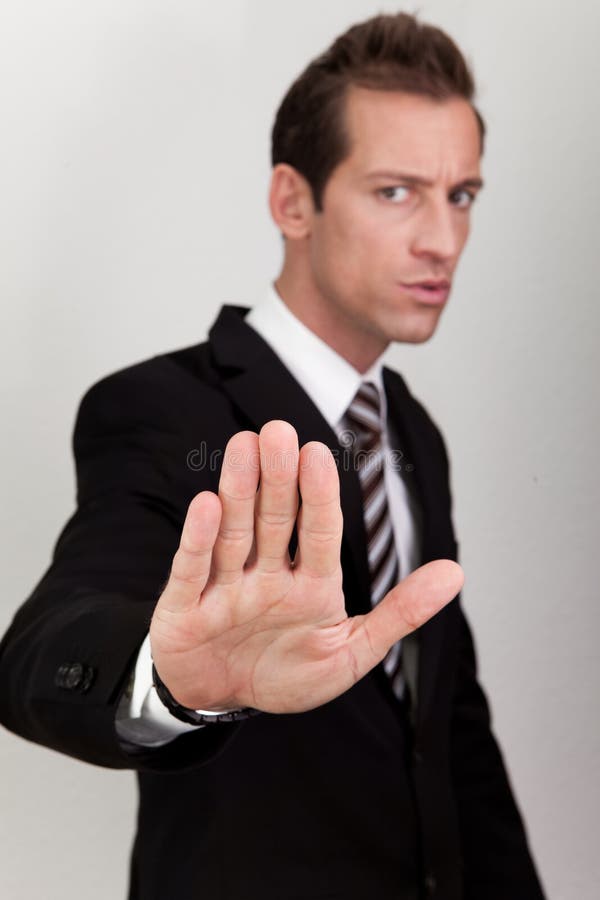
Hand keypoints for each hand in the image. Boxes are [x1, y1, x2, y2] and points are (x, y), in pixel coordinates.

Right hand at [149, 420, 462, 712]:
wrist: (221, 699)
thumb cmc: (285, 672)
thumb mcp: (350, 653)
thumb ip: (399, 615)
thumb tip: (456, 573)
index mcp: (311, 586)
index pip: (319, 533)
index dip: (320, 495)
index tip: (319, 453)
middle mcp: (267, 577)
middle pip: (274, 521)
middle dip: (278, 478)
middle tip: (280, 431)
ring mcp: (225, 589)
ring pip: (234, 534)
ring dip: (239, 491)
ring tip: (244, 446)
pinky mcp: (185, 606)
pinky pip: (192, 571)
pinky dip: (198, 541)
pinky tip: (207, 505)